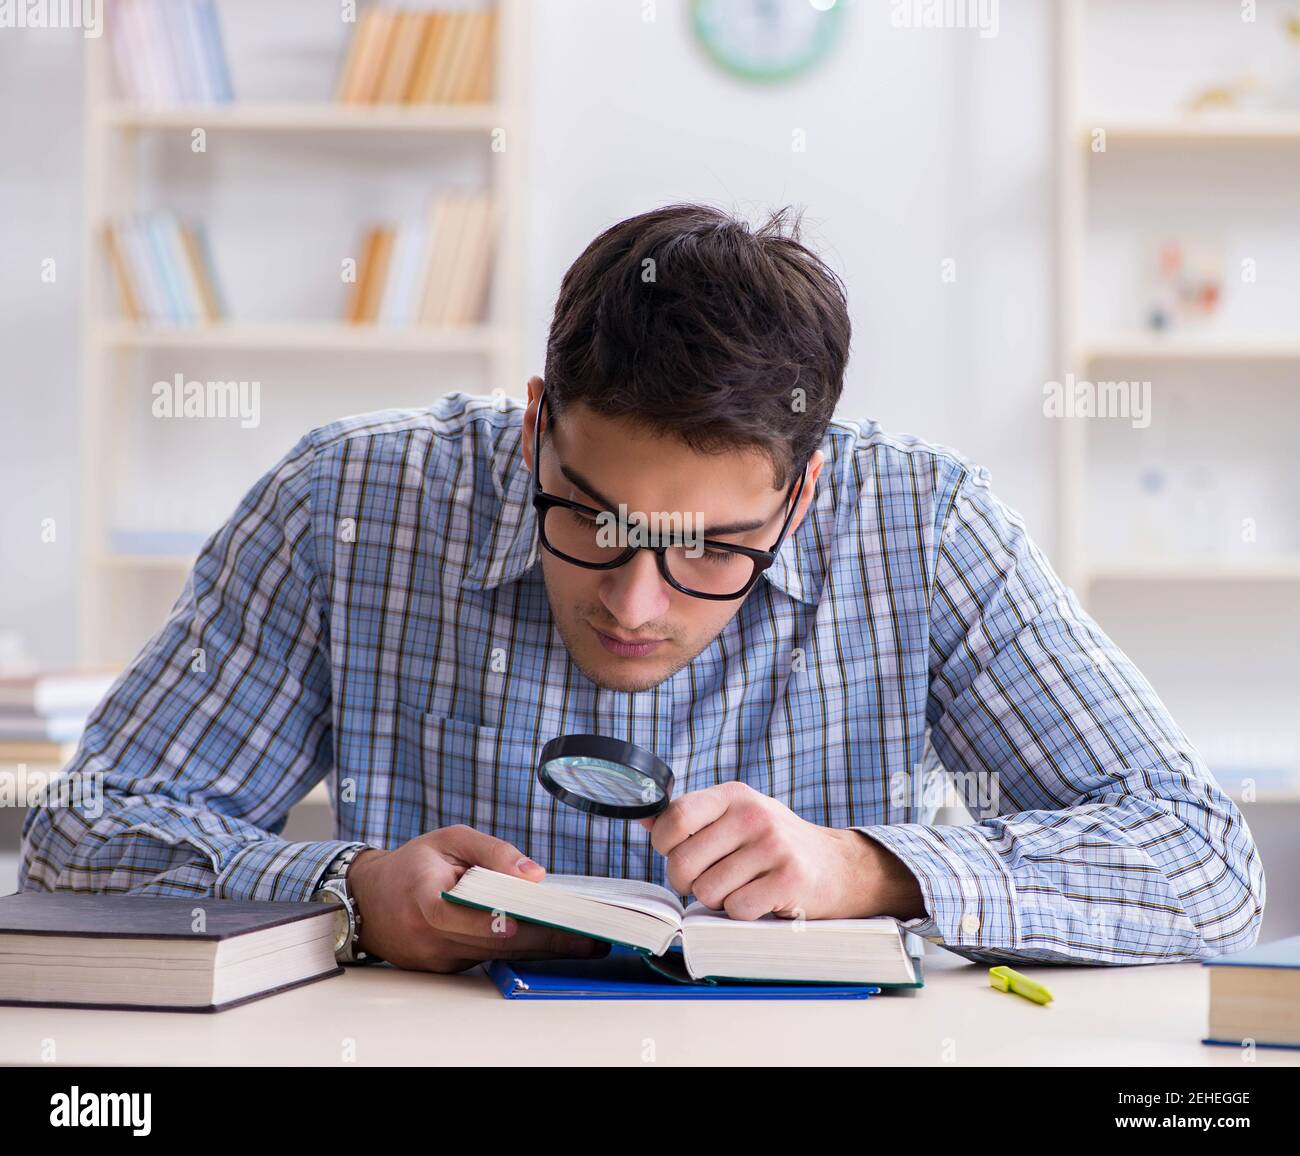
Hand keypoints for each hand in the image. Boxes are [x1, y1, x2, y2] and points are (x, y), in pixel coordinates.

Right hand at [346, 825, 610, 972]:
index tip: (527, 921)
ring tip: (584, 942)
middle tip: (587, 937)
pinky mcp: (448, 969)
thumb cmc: (414, 865)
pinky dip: (520, 950)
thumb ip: (493, 852)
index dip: (494, 920)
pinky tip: (554, 942)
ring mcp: (439, 959)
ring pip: (498, 956)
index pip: (462, 915)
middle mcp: (430, 937)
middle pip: (494, 942)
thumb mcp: (450, 840)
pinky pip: (489, 959)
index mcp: (425, 900)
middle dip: (543, 939)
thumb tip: (533, 874)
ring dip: (541, 949)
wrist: (370, 900)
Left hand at [640, 782, 924, 921]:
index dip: (665, 846)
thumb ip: (691, 819)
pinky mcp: (789, 879)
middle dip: (687, 883)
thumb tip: (643, 819)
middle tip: (705, 882)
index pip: (674, 818)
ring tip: (740, 888)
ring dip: (718, 900)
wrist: (838, 866)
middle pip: (684, 863)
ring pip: (708, 892)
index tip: (677, 854)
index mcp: (733, 795)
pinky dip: (742, 913)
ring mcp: (773, 846)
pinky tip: (760, 899)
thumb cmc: (773, 843)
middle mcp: (753, 814)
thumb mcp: (736, 817)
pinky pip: (737, 909)